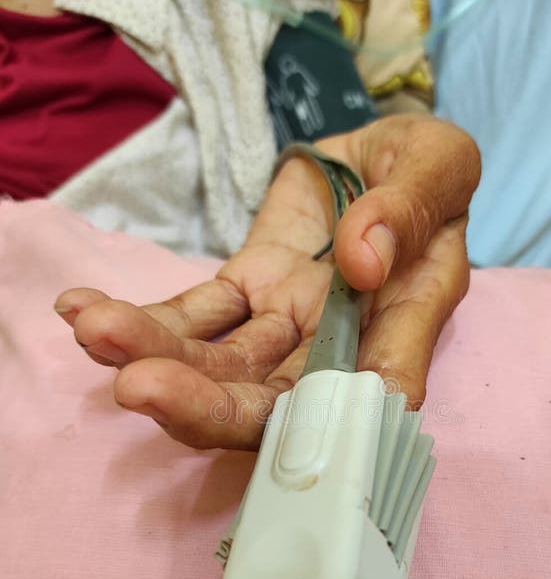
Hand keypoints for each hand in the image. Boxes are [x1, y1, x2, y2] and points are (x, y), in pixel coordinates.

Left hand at [55, 114, 479, 448]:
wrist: (377, 153)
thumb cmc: (425, 165)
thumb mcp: (438, 164)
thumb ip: (410, 208)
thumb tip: (363, 262)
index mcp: (402, 325)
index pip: (373, 396)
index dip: (326, 425)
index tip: (275, 423)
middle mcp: (341, 347)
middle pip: (276, 403)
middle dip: (207, 405)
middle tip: (141, 388)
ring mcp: (286, 326)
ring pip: (223, 365)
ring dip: (158, 358)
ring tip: (97, 331)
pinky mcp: (244, 294)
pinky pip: (194, 316)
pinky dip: (144, 319)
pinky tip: (85, 310)